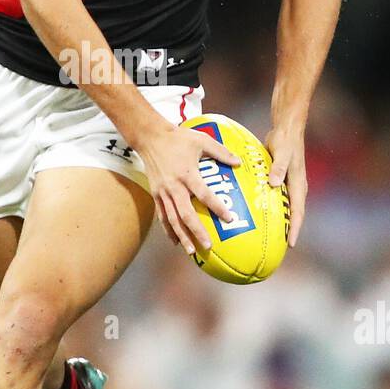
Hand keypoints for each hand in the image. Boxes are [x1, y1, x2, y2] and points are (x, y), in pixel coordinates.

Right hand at [138, 125, 241, 254]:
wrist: (150, 137)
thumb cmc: (178, 137)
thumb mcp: (201, 140)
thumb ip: (221, 151)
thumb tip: (239, 162)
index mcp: (187, 173)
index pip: (204, 194)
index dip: (217, 207)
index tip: (229, 218)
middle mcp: (174, 186)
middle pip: (186, 214)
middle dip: (197, 232)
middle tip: (208, 246)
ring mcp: (163, 192)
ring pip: (172, 219)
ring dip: (182, 236)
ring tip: (190, 251)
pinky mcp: (156, 194)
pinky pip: (162, 215)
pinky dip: (168, 230)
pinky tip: (176, 241)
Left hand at [263, 125, 306, 247]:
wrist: (287, 128)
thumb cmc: (286, 140)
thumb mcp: (282, 153)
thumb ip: (278, 168)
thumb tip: (273, 183)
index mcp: (299, 186)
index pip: (298, 213)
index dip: (295, 229)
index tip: (291, 245)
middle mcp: (296, 188)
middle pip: (293, 215)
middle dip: (288, 232)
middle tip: (278, 249)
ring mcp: (289, 185)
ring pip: (285, 209)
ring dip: (280, 222)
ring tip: (269, 238)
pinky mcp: (280, 180)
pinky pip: (276, 199)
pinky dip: (270, 208)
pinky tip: (256, 214)